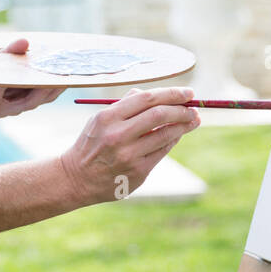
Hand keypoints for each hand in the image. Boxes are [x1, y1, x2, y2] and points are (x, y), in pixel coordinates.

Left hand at [0, 37, 65, 126]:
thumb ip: (6, 52)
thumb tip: (27, 41)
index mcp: (16, 89)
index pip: (43, 85)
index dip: (59, 79)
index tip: (74, 67)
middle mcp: (12, 101)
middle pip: (40, 96)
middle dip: (55, 87)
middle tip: (68, 75)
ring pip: (25, 103)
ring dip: (36, 91)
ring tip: (48, 81)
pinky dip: (0, 89)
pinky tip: (3, 80)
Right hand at [59, 86, 200, 205]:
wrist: (76, 178)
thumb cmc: (92, 143)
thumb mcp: (100, 119)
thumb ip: (126, 105)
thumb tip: (159, 95)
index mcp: (108, 117)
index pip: (146, 98)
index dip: (171, 93)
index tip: (187, 93)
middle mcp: (118, 135)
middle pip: (159, 115)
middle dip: (182, 110)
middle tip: (194, 108)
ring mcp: (128, 155)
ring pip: (165, 135)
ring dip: (183, 126)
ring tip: (193, 120)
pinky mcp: (137, 172)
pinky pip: (162, 152)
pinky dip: (172, 140)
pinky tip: (177, 135)